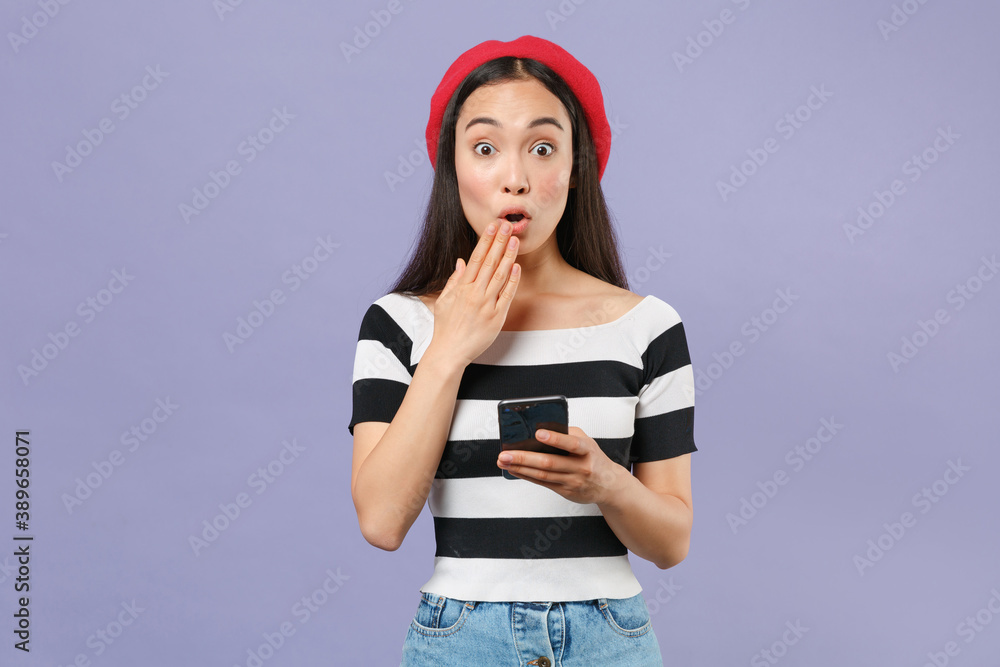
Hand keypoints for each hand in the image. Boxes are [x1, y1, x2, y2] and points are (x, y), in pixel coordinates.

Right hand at [428, 221, 520, 366]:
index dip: (485, 241)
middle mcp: (474, 293)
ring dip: (508, 256)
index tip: (492, 227)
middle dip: (499, 242)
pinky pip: (506, 296)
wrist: (449, 351)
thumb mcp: (444, 301)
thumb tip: (461, 262)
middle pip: (489, 262)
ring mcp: (486, 305)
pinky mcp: (496, 318)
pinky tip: (516, 268)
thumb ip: (454, 280)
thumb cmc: (445, 327)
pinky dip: (512, 281)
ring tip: (515, 240)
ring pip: (500, 275)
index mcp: (462, 288)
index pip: (476, 258)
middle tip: (507, 225)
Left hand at [496, 426, 627, 504]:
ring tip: (503, 461)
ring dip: (520, 468)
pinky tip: (514, 470)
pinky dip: (526, 476)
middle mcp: (581, 467)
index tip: (538, 433)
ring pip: (542, 475)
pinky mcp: (566, 491)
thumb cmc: (593, 457)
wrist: (609, 485)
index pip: (571, 443)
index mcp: (587, 449)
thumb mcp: (587, 441)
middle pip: (549, 463)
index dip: (555, 438)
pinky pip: (543, 483)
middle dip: (524, 458)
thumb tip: (541, 429)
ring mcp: (573, 481)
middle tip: (505, 454)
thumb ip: (567, 434)